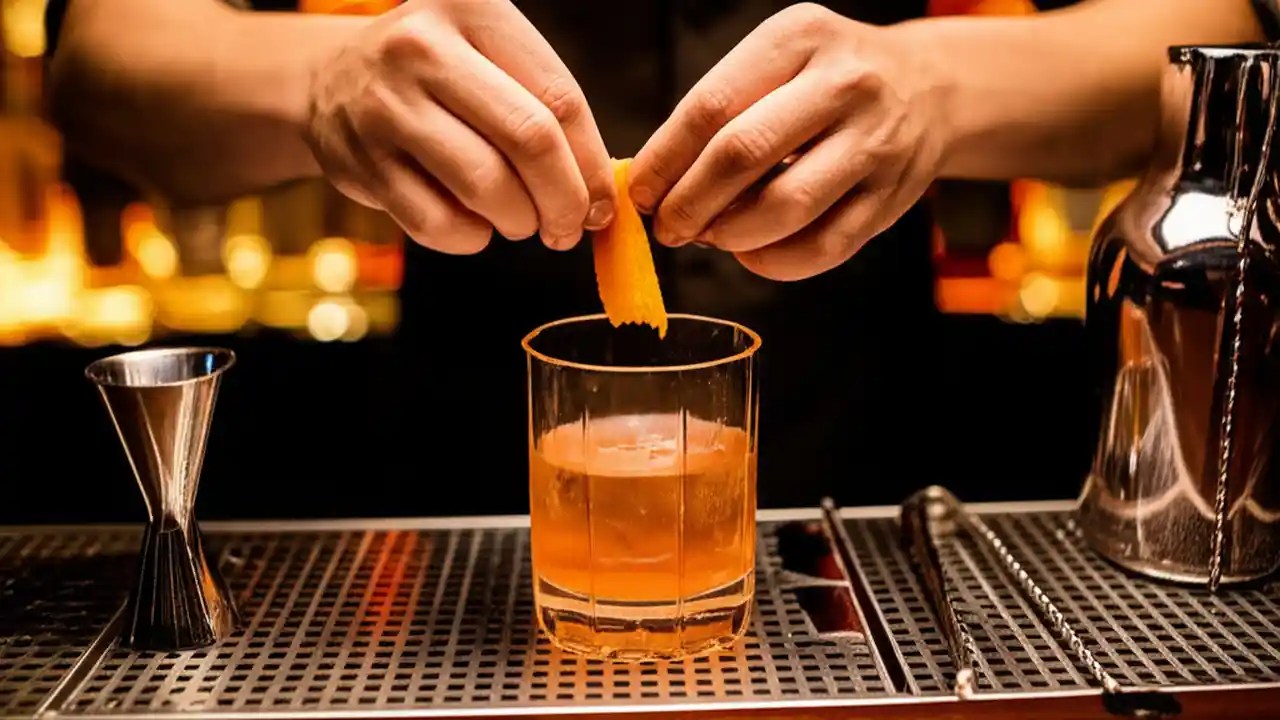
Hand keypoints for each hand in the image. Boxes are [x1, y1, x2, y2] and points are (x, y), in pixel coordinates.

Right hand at [303, 0, 614, 253]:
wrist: (329, 81)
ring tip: (519, 222)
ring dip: (519, 222)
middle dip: (564, 201)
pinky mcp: (361, 162)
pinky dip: (470, 238)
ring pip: (486, 186)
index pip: (560, 99)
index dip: (592, 165)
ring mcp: (386, 106)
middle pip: (529, 141)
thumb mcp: (489, 60)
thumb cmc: (436, 78)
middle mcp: (424, 48)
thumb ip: (545, 110)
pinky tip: (473, 224)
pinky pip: (439, 224)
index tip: (601, 203)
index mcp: (474, 10)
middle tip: (568, 228)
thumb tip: (600, 195)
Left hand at [629, 4, 947, 279]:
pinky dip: (774, 262)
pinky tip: (751, 253)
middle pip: (742, 154)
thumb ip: (720, 111)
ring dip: (730, 235)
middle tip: (668, 227)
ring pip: (785, 206)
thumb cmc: (827, 79)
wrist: (929, 88)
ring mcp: (874, 142)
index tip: (641, 192)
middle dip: (689, 202)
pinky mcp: (891, 197)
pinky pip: (823, 247)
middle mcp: (843, 84)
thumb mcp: (777, 61)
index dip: (665, 159)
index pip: (710, 106)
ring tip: (709, 237)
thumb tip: (655, 182)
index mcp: (798, 39)